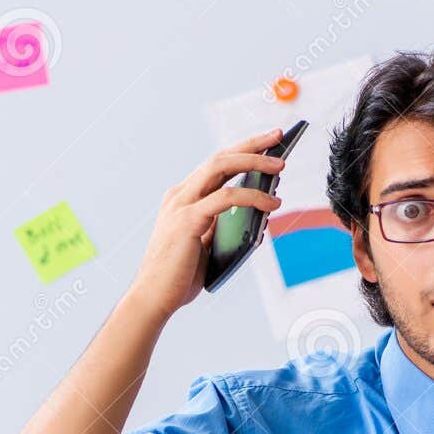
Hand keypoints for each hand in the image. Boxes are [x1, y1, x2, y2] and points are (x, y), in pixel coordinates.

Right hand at [124, 128, 284, 320]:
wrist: (153, 298)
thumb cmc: (178, 276)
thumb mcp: (204, 244)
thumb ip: (219, 226)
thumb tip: (252, 216)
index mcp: (182, 199)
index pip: (215, 166)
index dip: (241, 151)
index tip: (266, 143)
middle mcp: (180, 196)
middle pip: (219, 157)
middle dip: (251, 144)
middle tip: (277, 136)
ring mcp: (181, 205)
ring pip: (221, 167)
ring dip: (254, 161)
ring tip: (280, 165)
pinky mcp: (188, 220)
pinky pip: (226, 198)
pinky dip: (252, 196)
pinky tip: (270, 203)